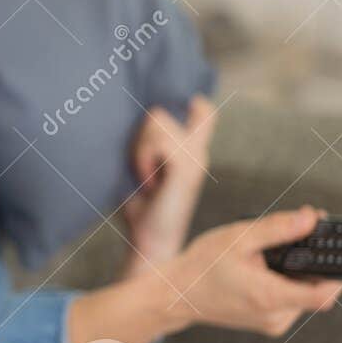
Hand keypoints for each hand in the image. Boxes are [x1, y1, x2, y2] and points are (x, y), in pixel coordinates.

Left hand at [122, 95, 216, 272]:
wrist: (150, 240)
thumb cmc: (142, 207)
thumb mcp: (144, 169)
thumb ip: (148, 143)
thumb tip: (143, 115)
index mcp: (191, 150)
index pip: (203, 113)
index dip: (191, 102)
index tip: (180, 104)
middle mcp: (198, 151)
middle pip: (158, 113)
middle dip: (139, 136)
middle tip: (141, 169)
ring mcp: (195, 158)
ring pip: (154, 122)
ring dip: (138, 150)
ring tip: (145, 177)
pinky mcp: (186, 168)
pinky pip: (157, 143)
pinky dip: (143, 161)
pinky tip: (148, 182)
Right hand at [161, 206, 341, 336]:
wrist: (175, 295)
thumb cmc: (201, 267)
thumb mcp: (238, 238)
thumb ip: (278, 229)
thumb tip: (312, 218)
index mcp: (270, 296)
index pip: (326, 294)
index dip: (340, 273)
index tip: (337, 251)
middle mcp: (276, 316)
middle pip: (318, 290)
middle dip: (314, 263)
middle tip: (297, 239)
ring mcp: (272, 323)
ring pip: (305, 295)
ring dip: (299, 273)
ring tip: (270, 257)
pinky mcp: (268, 323)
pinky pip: (291, 301)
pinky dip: (287, 283)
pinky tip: (264, 270)